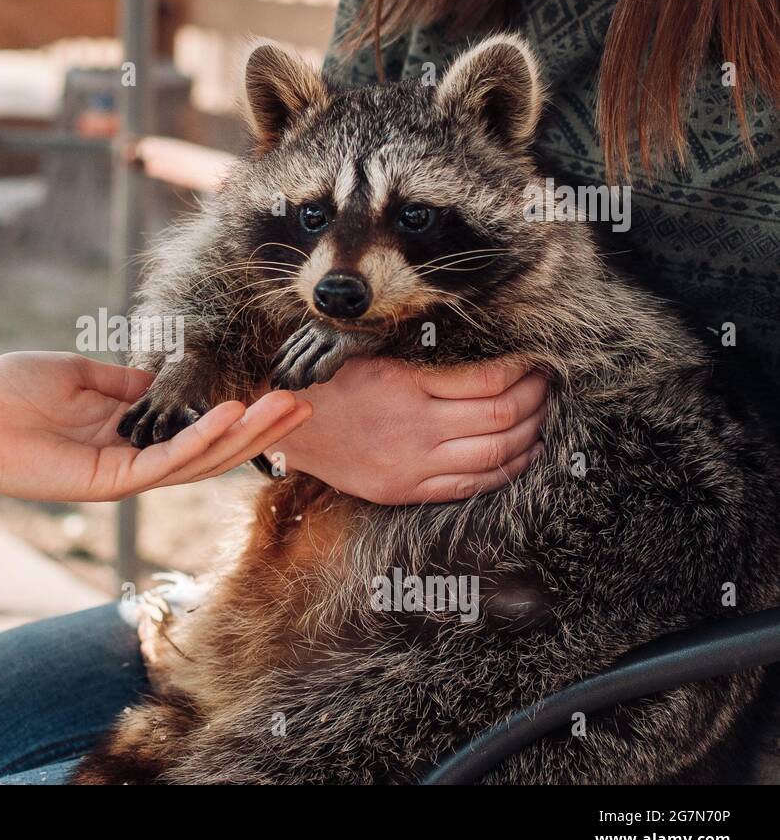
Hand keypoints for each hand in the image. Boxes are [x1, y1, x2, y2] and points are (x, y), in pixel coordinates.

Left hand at [0, 352, 312, 501]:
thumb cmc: (11, 392)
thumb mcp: (79, 375)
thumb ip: (125, 383)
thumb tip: (163, 378)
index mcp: (130, 435)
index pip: (196, 431)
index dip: (238, 416)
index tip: (275, 393)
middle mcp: (134, 461)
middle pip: (211, 451)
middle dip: (260, 430)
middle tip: (305, 406)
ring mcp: (125, 476)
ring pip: (200, 462)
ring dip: (246, 437)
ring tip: (287, 408)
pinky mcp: (110, 483)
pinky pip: (166, 463)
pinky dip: (201, 440)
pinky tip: (231, 413)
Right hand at [267, 357, 546, 503]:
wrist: (289, 427)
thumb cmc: (330, 383)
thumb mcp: (373, 355)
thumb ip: (425, 358)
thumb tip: (484, 350)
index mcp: (406, 386)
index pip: (488, 379)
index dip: (523, 370)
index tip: (537, 359)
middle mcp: (415, 428)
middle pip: (502, 416)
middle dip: (537, 398)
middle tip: (550, 385)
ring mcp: (413, 464)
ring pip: (495, 453)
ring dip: (531, 432)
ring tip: (543, 415)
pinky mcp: (407, 490)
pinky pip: (471, 484)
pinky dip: (507, 469)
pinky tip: (523, 453)